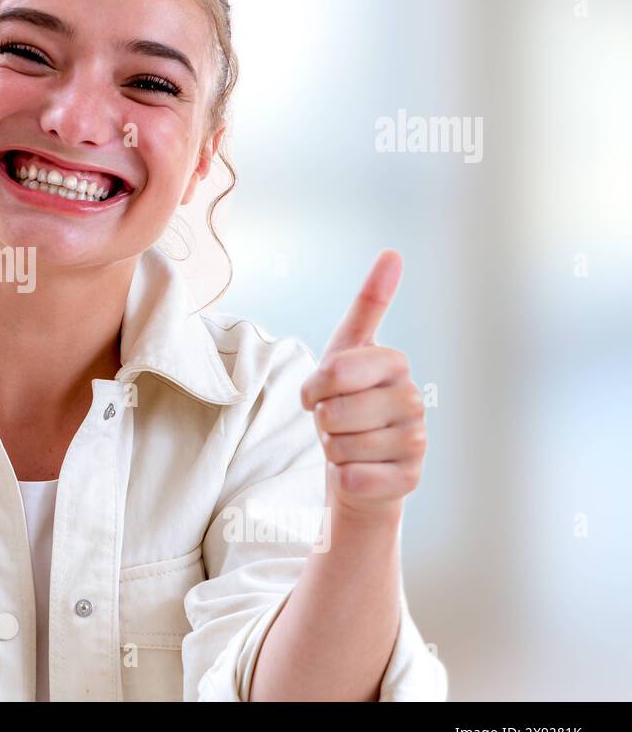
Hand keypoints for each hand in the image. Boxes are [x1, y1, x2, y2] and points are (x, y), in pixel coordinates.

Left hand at [300, 250, 425, 520]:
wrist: (360, 464)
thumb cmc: (347, 402)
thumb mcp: (345, 352)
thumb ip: (368, 306)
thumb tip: (394, 253)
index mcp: (394, 363)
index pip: (335, 371)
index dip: (314, 388)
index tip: (318, 393)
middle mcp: (413, 398)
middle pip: (334, 412)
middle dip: (322, 422)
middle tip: (337, 423)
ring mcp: (416, 440)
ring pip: (341, 447)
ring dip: (332, 450)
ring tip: (350, 444)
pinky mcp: (410, 478)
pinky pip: (353, 478)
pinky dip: (344, 477)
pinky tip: (360, 471)